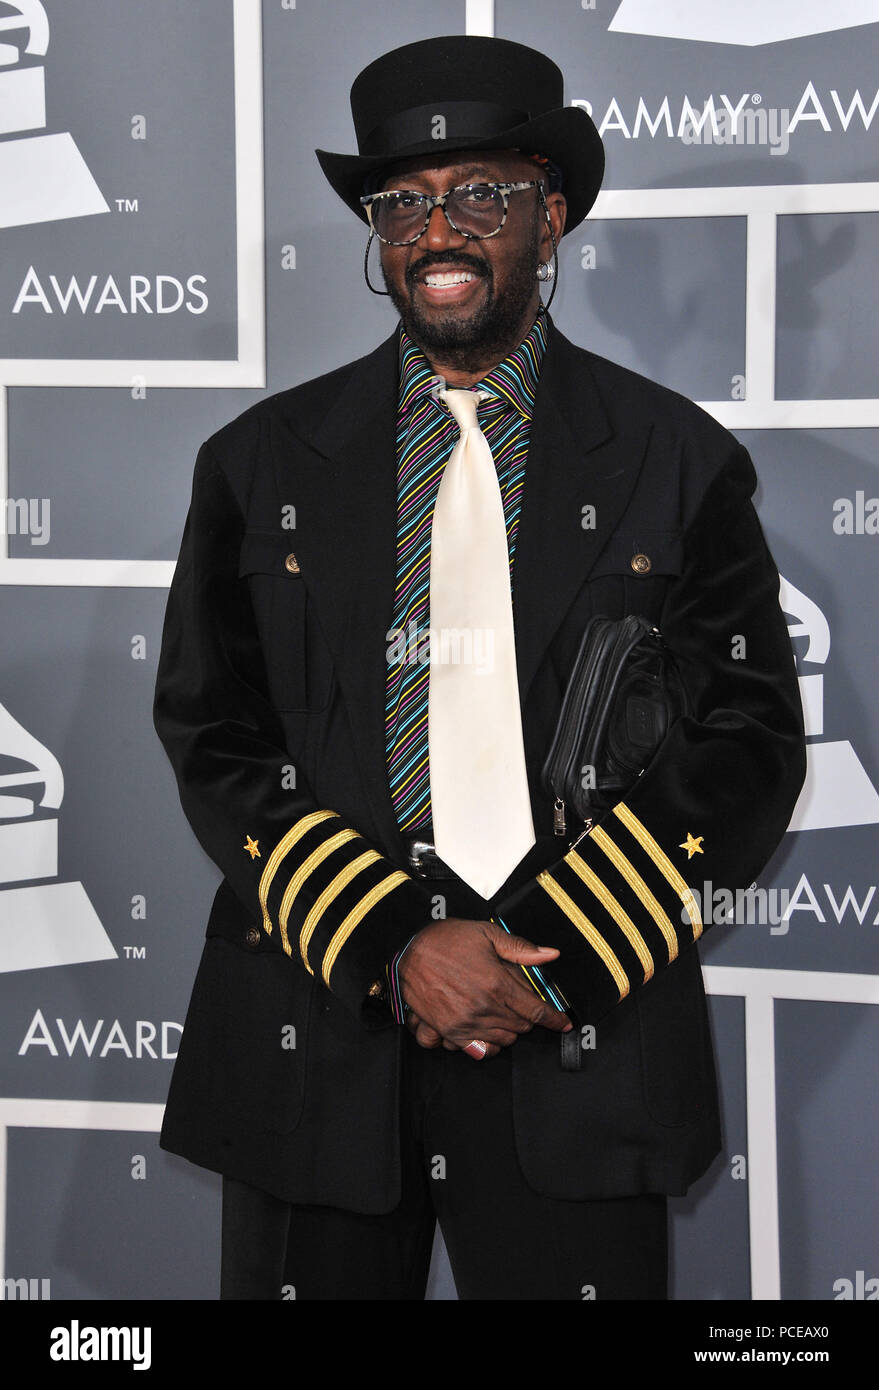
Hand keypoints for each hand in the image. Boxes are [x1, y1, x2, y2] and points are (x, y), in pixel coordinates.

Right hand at [398, 917, 570, 1058]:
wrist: (406, 952)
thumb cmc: (445, 940)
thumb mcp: (486, 934)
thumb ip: (520, 948)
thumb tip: (550, 955)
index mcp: (496, 983)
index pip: (536, 1010)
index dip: (553, 1019)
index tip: (562, 1023)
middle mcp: (483, 1008)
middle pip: (521, 1027)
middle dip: (528, 1019)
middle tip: (523, 1005)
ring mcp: (465, 1023)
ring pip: (502, 1040)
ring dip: (509, 1030)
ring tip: (504, 1014)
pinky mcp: (448, 1031)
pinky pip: (476, 1050)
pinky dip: (487, 1045)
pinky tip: (488, 1033)